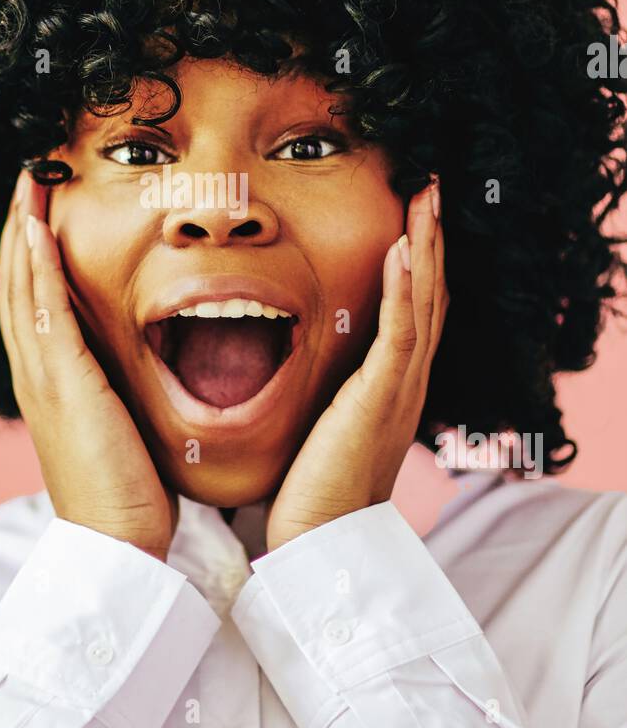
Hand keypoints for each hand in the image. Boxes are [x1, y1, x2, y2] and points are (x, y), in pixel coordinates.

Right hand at [0, 168, 178, 561]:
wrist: (119, 546)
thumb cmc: (129, 494)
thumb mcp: (120, 427)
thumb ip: (117, 392)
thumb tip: (134, 367)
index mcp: (50, 381)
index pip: (33, 299)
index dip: (31, 249)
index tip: (41, 204)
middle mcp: (36, 372)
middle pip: (15, 281)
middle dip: (19, 224)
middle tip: (28, 174)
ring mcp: (43, 377)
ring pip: (21, 286)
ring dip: (22, 228)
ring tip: (28, 180)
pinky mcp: (61, 383)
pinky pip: (41, 311)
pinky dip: (34, 265)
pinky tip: (36, 226)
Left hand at [265, 178, 447, 552]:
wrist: (319, 542)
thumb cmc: (311, 490)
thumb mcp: (322, 424)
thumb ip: (324, 389)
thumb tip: (297, 361)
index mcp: (391, 385)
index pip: (414, 308)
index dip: (419, 259)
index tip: (413, 213)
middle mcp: (405, 380)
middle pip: (430, 293)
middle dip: (431, 237)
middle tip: (431, 186)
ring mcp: (399, 388)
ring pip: (424, 301)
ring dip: (425, 244)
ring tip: (425, 196)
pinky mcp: (381, 397)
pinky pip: (401, 332)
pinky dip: (404, 287)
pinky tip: (402, 248)